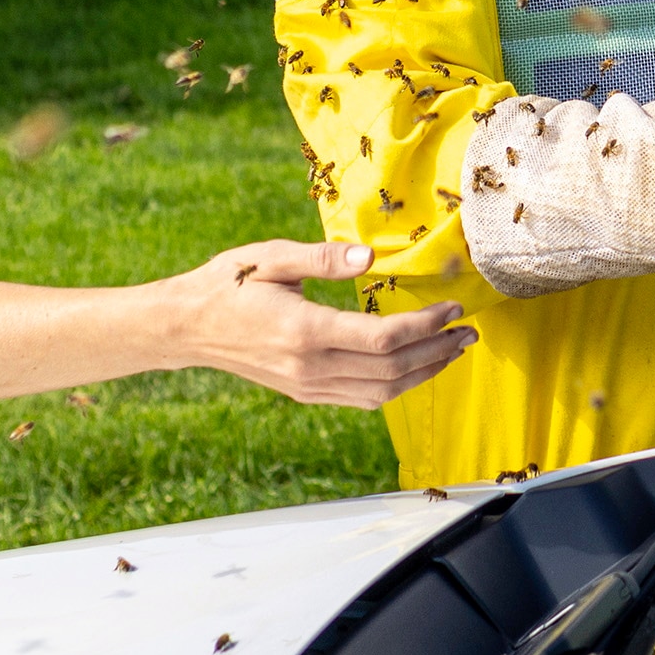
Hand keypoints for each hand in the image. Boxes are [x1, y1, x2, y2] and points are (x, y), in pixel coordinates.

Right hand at [170, 240, 474, 407]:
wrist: (187, 327)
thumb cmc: (228, 283)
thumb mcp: (270, 256)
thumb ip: (321, 258)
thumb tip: (369, 256)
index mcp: (305, 331)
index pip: (384, 338)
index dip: (426, 326)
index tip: (452, 308)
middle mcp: (310, 367)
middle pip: (392, 370)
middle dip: (437, 352)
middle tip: (468, 333)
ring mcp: (308, 386)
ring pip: (381, 392)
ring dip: (424, 374)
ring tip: (452, 351)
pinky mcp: (305, 392)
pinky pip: (362, 398)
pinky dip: (396, 385)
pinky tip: (413, 367)